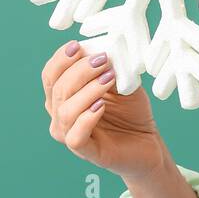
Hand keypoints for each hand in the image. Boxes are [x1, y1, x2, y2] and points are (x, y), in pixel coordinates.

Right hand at [41, 41, 168, 180]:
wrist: (148, 142)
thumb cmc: (131, 111)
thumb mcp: (120, 82)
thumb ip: (108, 67)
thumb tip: (101, 49)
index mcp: (63, 96)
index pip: (50, 75)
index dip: (61, 59)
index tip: (78, 46)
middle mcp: (60, 115)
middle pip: (58, 89)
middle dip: (79, 70)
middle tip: (102, 60)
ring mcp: (70, 134)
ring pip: (66, 110)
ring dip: (87, 90)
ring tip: (108, 79)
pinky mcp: (85, 152)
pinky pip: (75, 136)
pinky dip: (87, 118)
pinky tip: (101, 106)